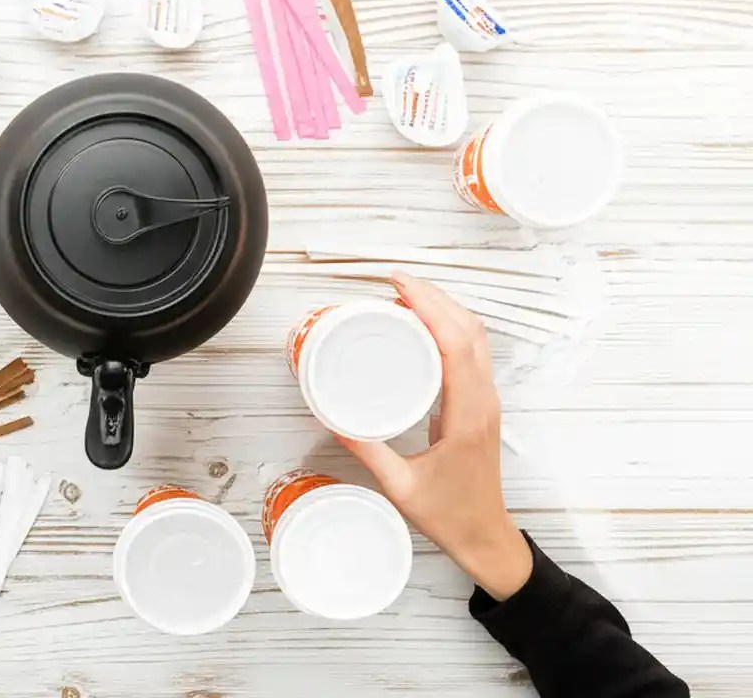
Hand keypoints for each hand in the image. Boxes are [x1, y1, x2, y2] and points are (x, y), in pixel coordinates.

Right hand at [335, 272, 531, 600]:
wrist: (485, 536)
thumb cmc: (450, 515)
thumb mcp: (399, 486)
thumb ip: (366, 450)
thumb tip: (332, 417)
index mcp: (467, 416)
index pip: (456, 345)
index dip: (431, 307)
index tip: (400, 286)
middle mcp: (484, 401)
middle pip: (469, 330)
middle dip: (435, 298)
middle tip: (395, 283)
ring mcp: (487, 401)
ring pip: (475, 338)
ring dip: (445, 309)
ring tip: (406, 297)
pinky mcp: (481, 405)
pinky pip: (472, 353)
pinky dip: (450, 329)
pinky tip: (424, 328)